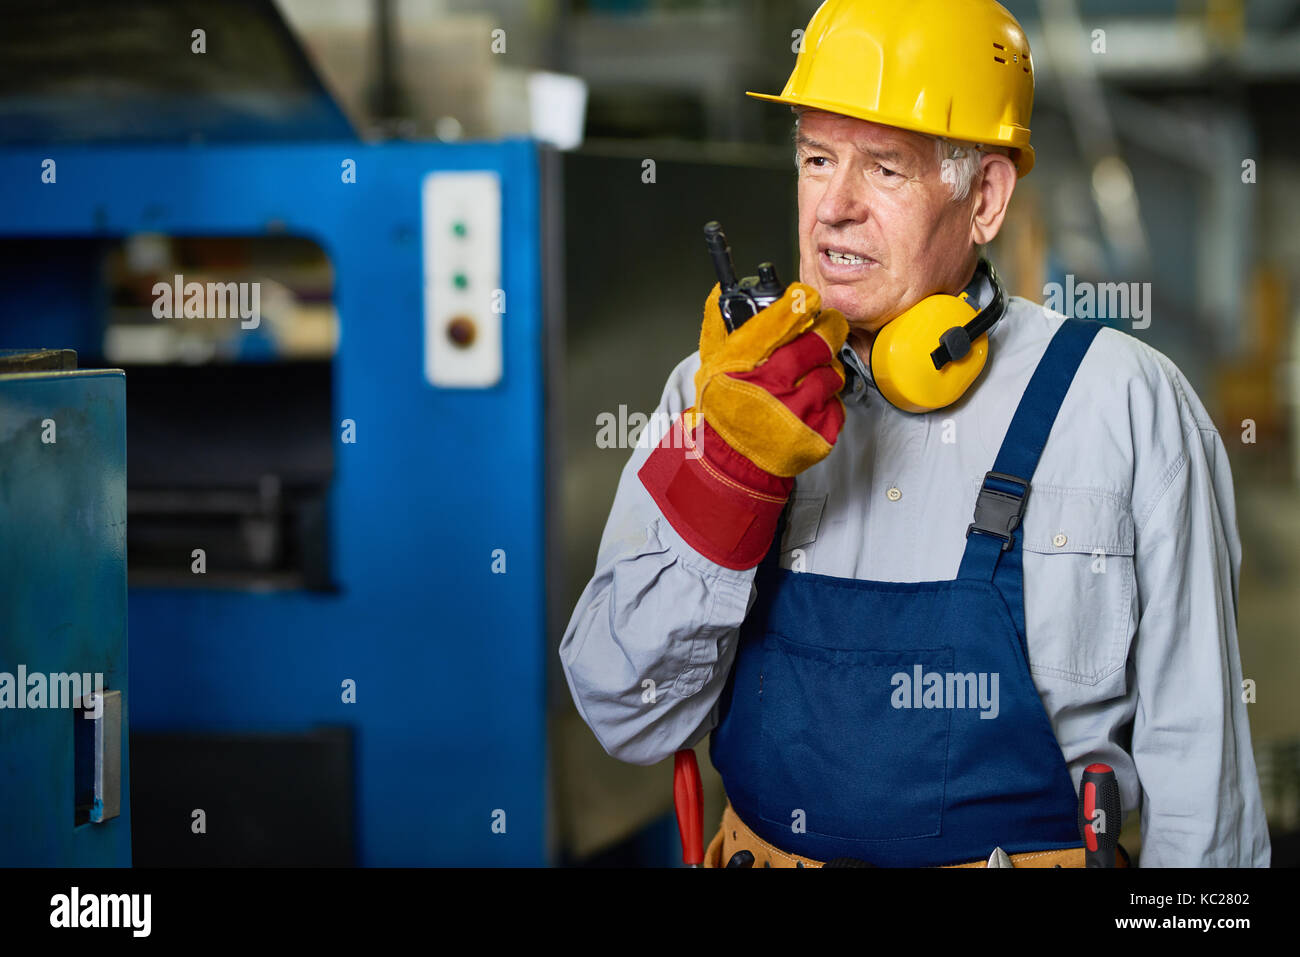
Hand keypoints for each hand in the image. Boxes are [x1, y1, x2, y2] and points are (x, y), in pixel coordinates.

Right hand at [695, 281, 847, 477]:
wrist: (731, 458)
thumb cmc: (723, 407)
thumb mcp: (711, 363)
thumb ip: (719, 324)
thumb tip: (721, 292)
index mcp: (744, 364)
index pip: (783, 319)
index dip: (801, 303)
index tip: (807, 299)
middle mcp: (774, 387)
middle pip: (820, 343)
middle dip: (827, 330)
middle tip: (827, 327)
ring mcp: (799, 413)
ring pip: (832, 374)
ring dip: (825, 369)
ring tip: (808, 376)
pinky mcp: (819, 434)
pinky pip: (837, 404)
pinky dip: (826, 400)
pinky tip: (808, 403)